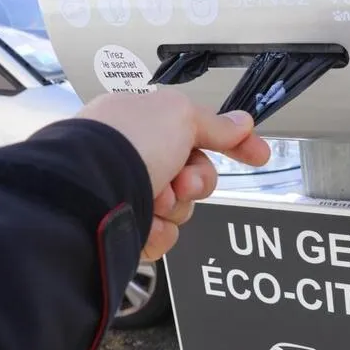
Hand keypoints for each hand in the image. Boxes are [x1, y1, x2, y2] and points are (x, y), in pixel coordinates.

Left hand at [76, 90, 270, 259]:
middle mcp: (132, 158)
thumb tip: (242, 123)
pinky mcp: (123, 227)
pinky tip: (144, 221)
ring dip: (175, 206)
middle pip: (194, 176)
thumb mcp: (180, 114)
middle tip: (181, 179)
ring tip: (154, 198)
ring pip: (180, 209)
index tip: (258, 155)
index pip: (197, 131)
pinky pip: (163, 235)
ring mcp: (127, 193)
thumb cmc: (123, 144)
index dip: (232, 144)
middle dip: (196, 181)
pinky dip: (158, 231)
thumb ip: (215, 122)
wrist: (91, 192)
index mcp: (140, 122)